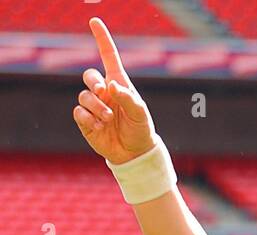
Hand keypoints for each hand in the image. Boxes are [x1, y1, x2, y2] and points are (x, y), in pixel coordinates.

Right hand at [73, 18, 157, 164]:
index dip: (102, 39)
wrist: (134, 154)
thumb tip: (111, 86)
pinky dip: (88, 119)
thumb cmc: (140, 130)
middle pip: (89, 76)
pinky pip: (78, 112)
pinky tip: (99, 126)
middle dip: (94, 82)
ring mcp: (93, 106)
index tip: (95, 21)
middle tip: (103, 93)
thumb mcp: (140, 114)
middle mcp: (104, 93)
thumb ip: (128, 98)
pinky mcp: (85, 120)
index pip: (109, 58)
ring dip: (96, 106)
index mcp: (119, 85)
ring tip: (108, 118)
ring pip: (84, 96)